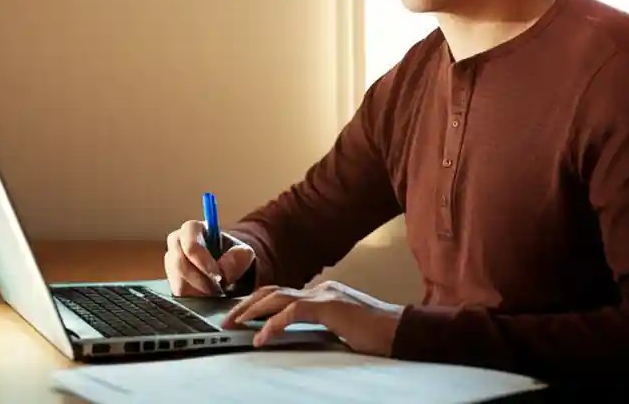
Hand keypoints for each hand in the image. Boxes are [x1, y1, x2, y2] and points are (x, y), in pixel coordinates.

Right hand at [164, 220, 254, 296]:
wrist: (226, 267)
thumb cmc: (233, 255)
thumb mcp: (244, 253)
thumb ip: (238, 258)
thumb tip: (223, 271)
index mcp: (193, 229)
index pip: (190, 243)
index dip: (202, 261)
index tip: (218, 276)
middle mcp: (177, 242)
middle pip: (178, 263)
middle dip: (199, 279)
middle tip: (217, 289)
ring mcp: (171, 261)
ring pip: (178, 280)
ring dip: (198, 290)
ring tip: (215, 292)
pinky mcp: (171, 279)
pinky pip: (178, 292)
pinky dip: (194, 297)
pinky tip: (207, 296)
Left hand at [222, 280, 403, 354]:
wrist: (402, 330)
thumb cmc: (377, 335)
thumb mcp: (341, 329)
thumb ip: (320, 326)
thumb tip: (295, 336)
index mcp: (322, 293)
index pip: (281, 293)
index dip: (258, 303)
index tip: (240, 315)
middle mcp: (320, 289)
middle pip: (272, 290)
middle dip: (246, 304)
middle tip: (227, 319)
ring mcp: (325, 295)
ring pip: (276, 296)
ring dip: (251, 310)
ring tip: (234, 325)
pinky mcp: (329, 307)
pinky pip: (292, 312)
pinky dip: (272, 325)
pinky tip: (261, 338)